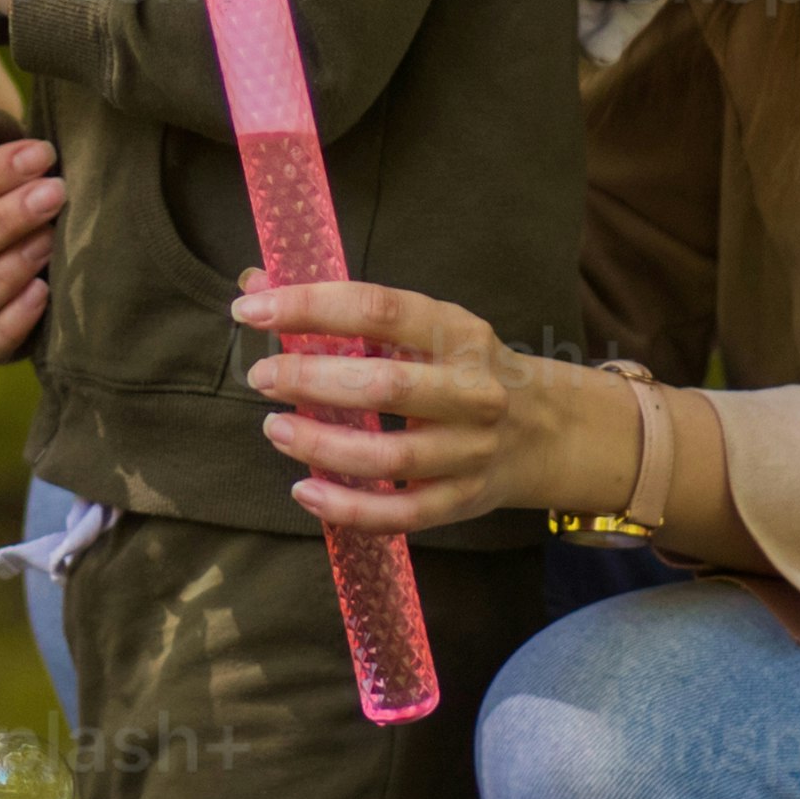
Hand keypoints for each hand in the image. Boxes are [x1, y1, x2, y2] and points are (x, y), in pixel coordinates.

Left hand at [238, 278, 638, 540]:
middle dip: (311, 380)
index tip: (252, 309)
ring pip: (390, 458)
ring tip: (275, 430)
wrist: (547, 431)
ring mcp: (471, 452)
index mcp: (460, 333)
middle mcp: (473, 392)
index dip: (310, 306)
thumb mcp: (426, 327)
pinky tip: (304, 491)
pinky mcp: (463, 501)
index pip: (380, 309)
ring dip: (321, 446)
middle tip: (262, 377)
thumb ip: (346, 310)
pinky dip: (347, 508)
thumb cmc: (462, 369)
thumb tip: (256, 284)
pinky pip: (400, 514)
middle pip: (385, 387)